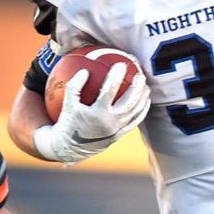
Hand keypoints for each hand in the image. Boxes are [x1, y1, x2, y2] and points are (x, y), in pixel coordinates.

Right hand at [36, 65, 150, 163]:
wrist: (71, 148)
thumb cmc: (69, 122)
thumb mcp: (67, 104)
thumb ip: (74, 86)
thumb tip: (85, 70)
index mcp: (97, 114)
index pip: (109, 91)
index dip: (116, 76)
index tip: (120, 64)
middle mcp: (110, 122)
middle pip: (129, 102)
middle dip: (137, 87)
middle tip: (140, 75)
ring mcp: (117, 130)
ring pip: (135, 112)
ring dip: (143, 98)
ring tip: (145, 86)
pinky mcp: (120, 135)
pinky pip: (135, 122)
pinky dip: (142, 111)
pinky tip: (145, 102)